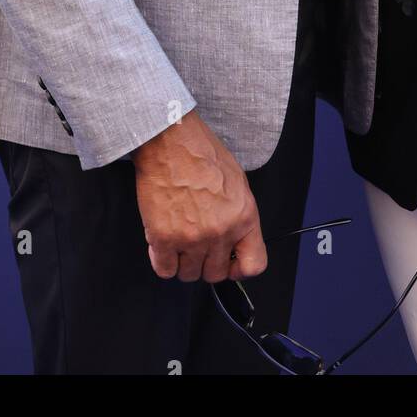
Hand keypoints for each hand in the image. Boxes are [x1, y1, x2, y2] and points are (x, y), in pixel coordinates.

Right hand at [131, 111, 267, 282]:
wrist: (171, 141)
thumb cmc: (201, 153)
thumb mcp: (237, 182)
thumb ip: (239, 216)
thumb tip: (235, 238)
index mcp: (243, 216)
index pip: (254, 264)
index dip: (239, 268)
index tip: (230, 264)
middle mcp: (220, 231)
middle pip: (215, 274)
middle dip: (206, 263)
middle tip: (198, 246)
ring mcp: (192, 238)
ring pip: (189, 274)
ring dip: (183, 262)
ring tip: (180, 239)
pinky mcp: (164, 238)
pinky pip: (164, 269)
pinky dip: (162, 261)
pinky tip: (164, 243)